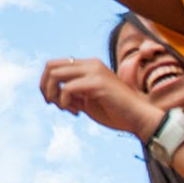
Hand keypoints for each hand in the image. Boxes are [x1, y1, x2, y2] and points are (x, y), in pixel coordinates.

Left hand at [39, 58, 164, 136]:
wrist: (138, 118)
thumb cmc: (114, 111)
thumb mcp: (87, 101)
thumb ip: (72, 94)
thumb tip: (50, 94)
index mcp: (88, 66)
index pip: (55, 65)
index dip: (47, 83)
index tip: (55, 102)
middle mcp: (90, 64)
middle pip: (50, 66)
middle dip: (45, 87)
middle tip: (53, 104)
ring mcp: (94, 71)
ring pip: (55, 74)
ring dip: (53, 94)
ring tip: (65, 108)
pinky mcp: (97, 83)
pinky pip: (67, 88)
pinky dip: (64, 102)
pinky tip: (77, 112)